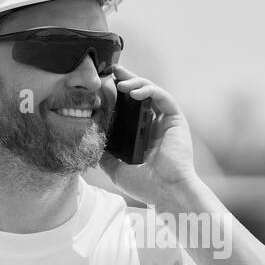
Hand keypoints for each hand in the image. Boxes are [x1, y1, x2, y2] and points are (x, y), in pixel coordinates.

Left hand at [99, 65, 201, 206]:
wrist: (165, 192)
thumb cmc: (146, 185)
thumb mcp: (115, 168)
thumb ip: (104, 154)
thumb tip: (89, 140)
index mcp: (142, 134)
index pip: (129, 107)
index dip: (117, 94)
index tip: (102, 86)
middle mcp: (155, 124)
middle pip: (140, 94)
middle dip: (126, 80)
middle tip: (110, 71)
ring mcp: (166, 121)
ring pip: (151, 91)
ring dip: (135, 82)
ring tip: (120, 83)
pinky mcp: (176, 119)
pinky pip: (163, 97)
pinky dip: (149, 90)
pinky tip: (134, 92)